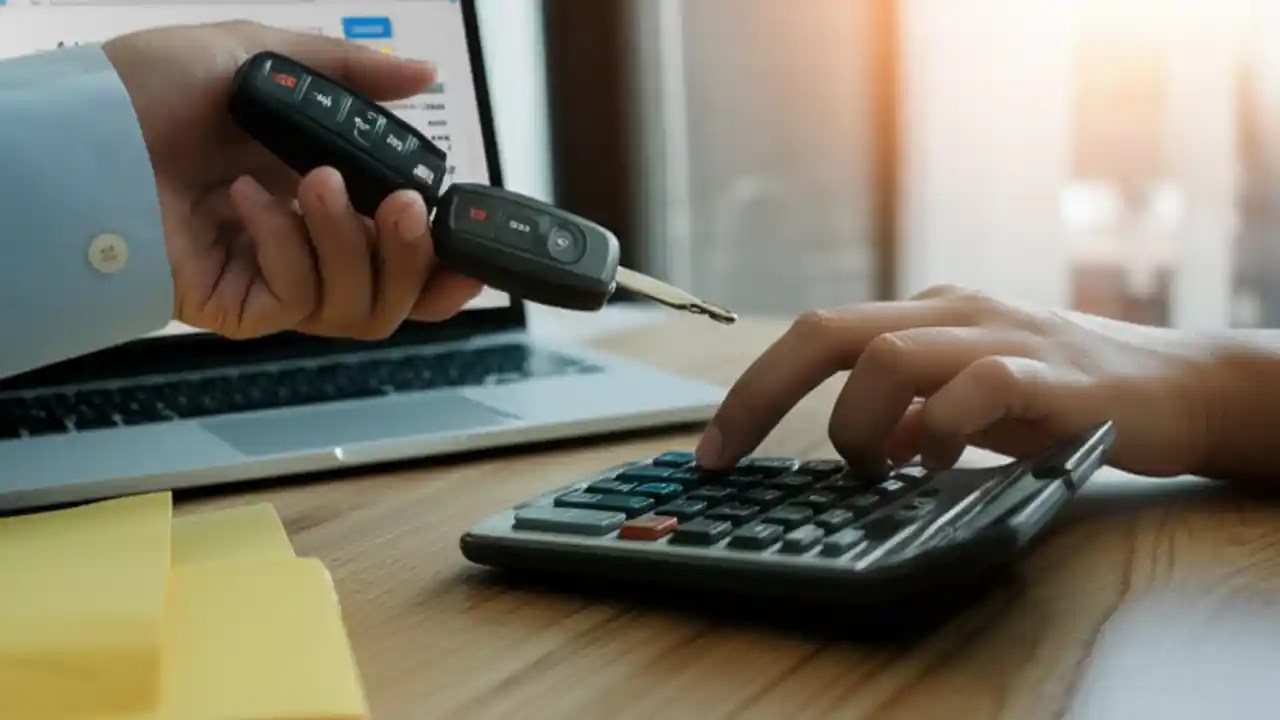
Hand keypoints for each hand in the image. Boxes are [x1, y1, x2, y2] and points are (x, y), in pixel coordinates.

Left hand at [102, 21, 482, 339]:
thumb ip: (351, 72)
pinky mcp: (242, 308)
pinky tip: (246, 202)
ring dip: (352, 244)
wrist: (87, 130)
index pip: (404, 253)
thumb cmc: (156, 93)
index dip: (445, 260)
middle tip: (404, 208)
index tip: (474, 245)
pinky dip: (285, 244)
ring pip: (360, 308)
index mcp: (326, 195)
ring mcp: (276, 281)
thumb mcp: (267, 56)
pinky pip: (299, 297)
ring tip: (313, 184)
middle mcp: (310, 246)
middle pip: (396, 296)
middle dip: (413, 256)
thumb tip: (425, 73)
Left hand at [695, 285, 1223, 477]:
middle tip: (726, 454)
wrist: (1174, 385)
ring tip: (879, 469)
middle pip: (827, 331)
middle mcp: (949, 312)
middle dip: (760, 394)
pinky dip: (942, 431)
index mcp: (921, 316)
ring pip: (889, 354)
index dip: (752, 390)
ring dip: (860, 426)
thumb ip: (910, 414)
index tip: (712, 450)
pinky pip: (977, 386)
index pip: (815, 337)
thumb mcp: (965, 402)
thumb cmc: (1058, 397)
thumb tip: (860, 447)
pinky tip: (942, 465)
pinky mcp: (1050, 372)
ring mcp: (998, 335)